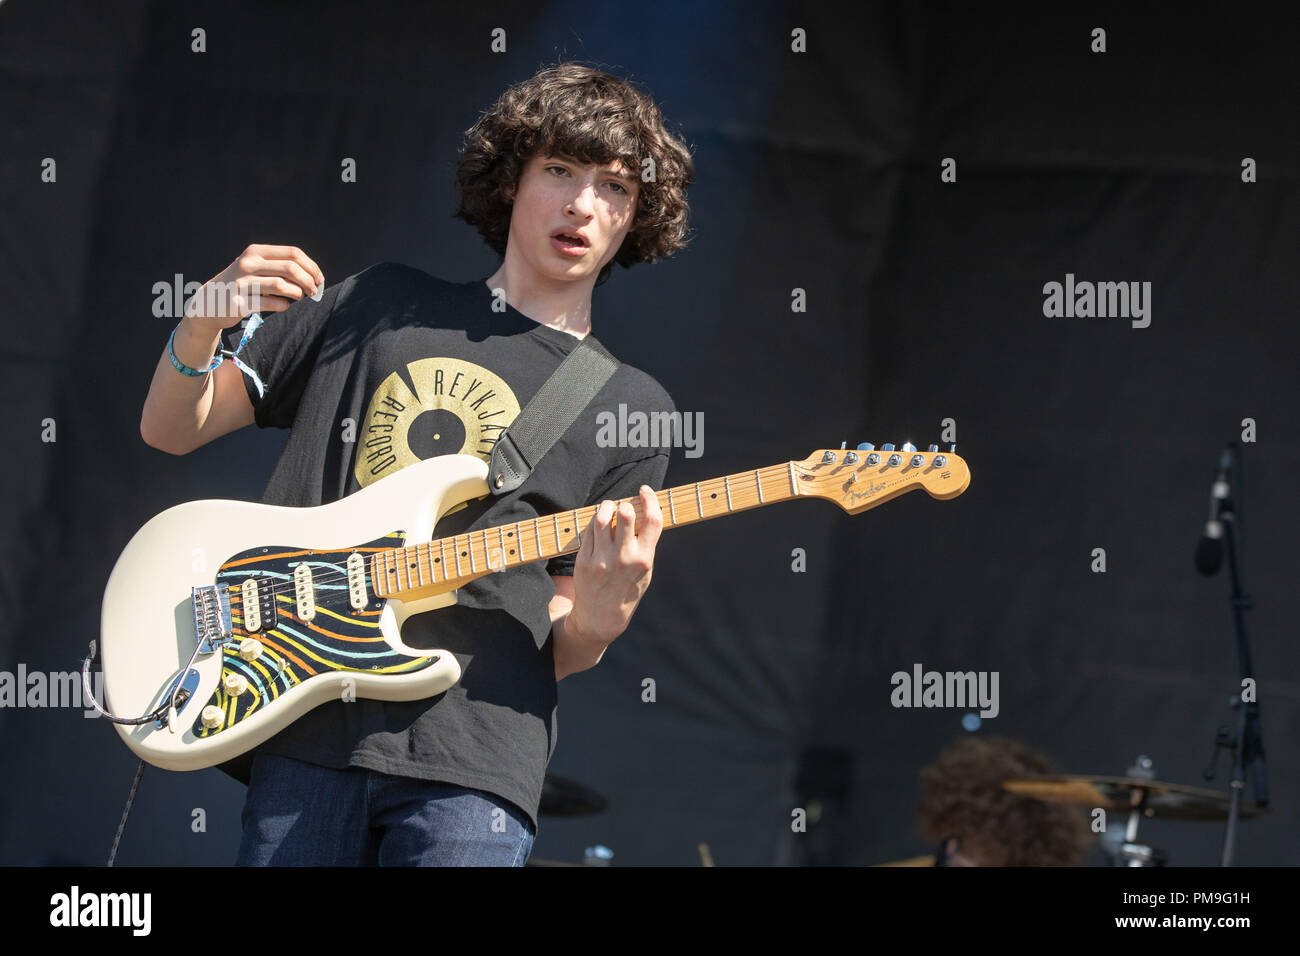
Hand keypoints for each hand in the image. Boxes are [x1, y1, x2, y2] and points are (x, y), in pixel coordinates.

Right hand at [182, 243, 324, 334]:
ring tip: (299, 297)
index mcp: (255, 251)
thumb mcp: (255, 267)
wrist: (209, 301)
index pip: (293, 253)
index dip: (311, 266)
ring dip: (297, 293)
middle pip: (290, 268)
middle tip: (314, 291)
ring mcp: (242, 283)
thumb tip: (313, 275)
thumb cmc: (242, 284)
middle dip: (308, 281)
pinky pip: (271, 303)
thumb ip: (279, 266)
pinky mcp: (239, 302)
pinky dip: (284, 305)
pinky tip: (284, 305)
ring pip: (282, 285)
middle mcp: (248, 264)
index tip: (319, 278)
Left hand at [568, 485, 663, 644]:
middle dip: (624, 504)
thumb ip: (645, 545)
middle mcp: (624, 557)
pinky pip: (589, 530)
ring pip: (602, 518)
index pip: (653, 520)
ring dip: (606, 507)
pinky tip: (598, 524)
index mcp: (644, 559)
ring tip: (608, 509)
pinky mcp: (585, 560)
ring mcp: (602, 558)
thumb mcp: (645, 572)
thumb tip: (643, 514)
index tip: (645, 490)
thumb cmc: (627, 591)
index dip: (650, 499)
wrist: (601, 617)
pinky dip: (594, 522)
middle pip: (625, 514)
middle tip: (623, 506)